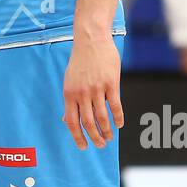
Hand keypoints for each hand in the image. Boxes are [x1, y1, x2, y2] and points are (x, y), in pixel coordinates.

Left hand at [61, 34, 123, 149]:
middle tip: (100, 145)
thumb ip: (70, 100)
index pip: (72, 122)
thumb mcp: (69, 80)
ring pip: (102, 117)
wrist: (91, 40)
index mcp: (69, 93)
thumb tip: (67, 120)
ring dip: (106, 131)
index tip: (83, 146)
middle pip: (88, 123)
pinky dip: (118, 118)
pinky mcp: (111, 84)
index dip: (77, 137)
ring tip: (109, 137)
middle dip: (94, 137)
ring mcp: (97, 89)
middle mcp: (82, 93)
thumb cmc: (80, 61)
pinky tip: (119, 124)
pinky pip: (115, 106)